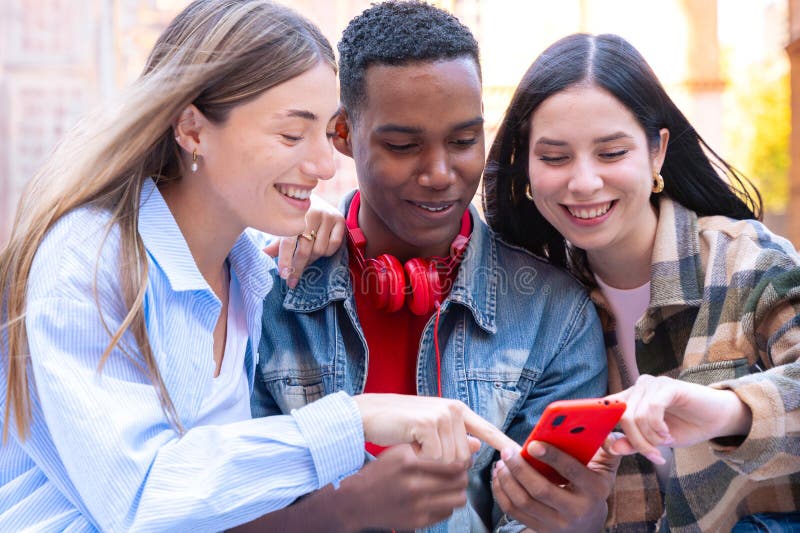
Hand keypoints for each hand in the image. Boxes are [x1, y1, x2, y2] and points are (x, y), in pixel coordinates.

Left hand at [263, 194, 344, 287]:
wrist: (313, 197)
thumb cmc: (295, 215)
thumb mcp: (285, 225)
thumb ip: (278, 240)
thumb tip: (265, 253)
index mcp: (295, 213)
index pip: (289, 240)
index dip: (285, 259)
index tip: (283, 275)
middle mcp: (314, 212)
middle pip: (306, 249)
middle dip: (297, 267)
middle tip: (292, 280)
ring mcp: (328, 215)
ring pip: (320, 250)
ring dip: (312, 259)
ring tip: (305, 258)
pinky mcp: (340, 220)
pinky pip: (334, 245)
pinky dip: (327, 251)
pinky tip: (320, 248)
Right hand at [339, 444, 471, 530]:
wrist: (356, 500)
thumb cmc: (382, 471)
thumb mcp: (400, 451)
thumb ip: (430, 446)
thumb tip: (471, 443)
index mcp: (408, 462)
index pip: (453, 462)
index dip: (463, 460)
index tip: (461, 459)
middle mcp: (412, 484)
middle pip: (459, 481)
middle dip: (463, 476)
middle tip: (459, 472)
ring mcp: (415, 505)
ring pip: (458, 499)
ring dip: (458, 492)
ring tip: (450, 485)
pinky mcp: (416, 521)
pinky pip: (446, 513)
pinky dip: (446, 505)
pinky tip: (437, 497)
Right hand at [353, 394, 515, 461]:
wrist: (370, 413)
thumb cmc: (399, 422)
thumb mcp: (431, 427)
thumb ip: (455, 435)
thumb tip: (477, 445)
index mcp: (457, 410)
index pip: (487, 428)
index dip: (504, 442)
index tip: (521, 452)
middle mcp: (453, 409)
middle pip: (464, 457)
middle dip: (444, 464)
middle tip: (424, 452)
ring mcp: (441, 414)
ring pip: (450, 460)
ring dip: (431, 463)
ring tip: (415, 447)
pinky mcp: (427, 423)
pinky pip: (434, 457)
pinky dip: (421, 458)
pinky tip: (409, 445)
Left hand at [492, 439, 619, 531]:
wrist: (589, 525)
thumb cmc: (593, 487)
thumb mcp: (605, 469)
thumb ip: (608, 449)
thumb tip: (606, 432)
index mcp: (593, 490)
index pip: (570, 471)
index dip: (551, 456)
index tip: (532, 444)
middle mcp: (576, 510)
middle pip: (540, 489)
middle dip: (519, 468)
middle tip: (507, 451)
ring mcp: (557, 523)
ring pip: (523, 502)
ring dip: (506, 480)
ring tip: (501, 462)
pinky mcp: (541, 530)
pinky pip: (514, 512)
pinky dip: (501, 493)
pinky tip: (499, 476)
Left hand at [606, 374, 752, 463]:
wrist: (716, 419)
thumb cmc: (684, 428)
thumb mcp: (655, 442)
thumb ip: (633, 443)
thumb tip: (612, 448)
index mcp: (630, 398)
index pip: (606, 410)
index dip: (604, 429)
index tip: (614, 450)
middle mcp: (637, 388)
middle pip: (622, 418)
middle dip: (637, 442)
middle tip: (655, 455)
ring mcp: (651, 384)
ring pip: (636, 416)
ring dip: (650, 437)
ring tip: (666, 442)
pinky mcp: (667, 385)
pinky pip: (652, 408)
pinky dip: (658, 427)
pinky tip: (669, 434)